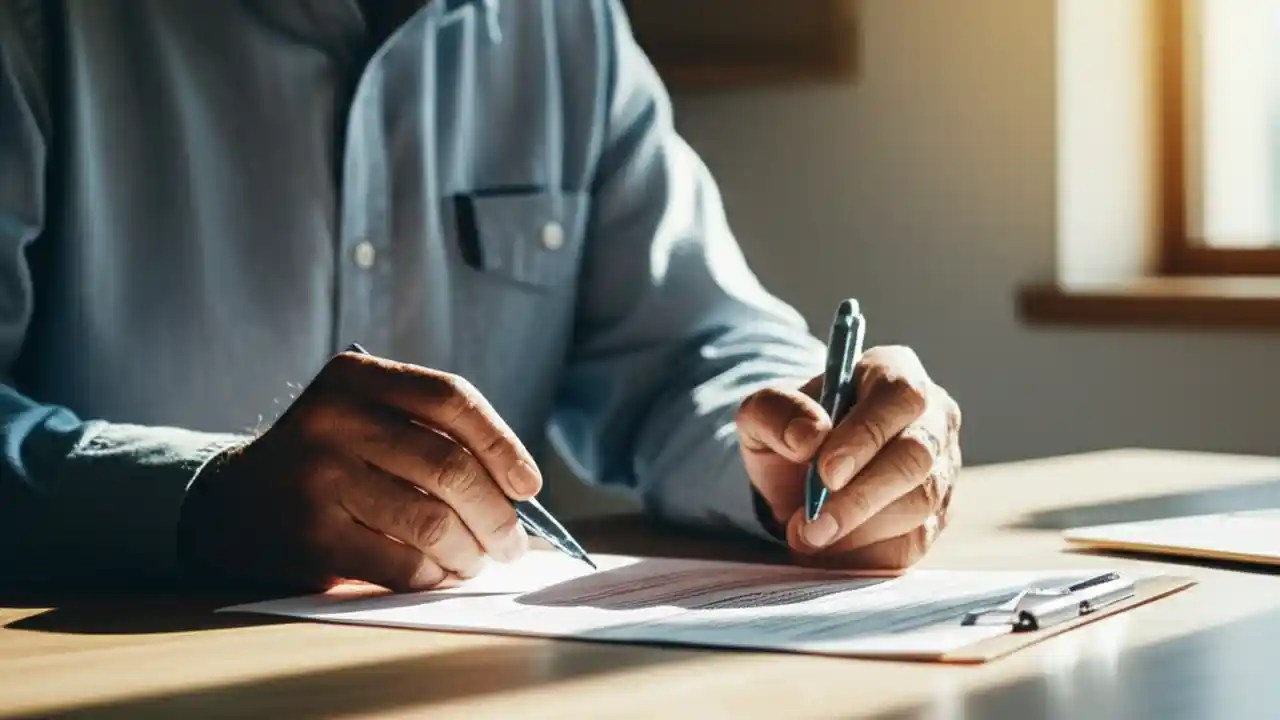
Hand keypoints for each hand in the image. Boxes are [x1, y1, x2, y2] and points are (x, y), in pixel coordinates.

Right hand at [179, 351, 539, 591]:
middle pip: (449, 466)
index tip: (528, 485)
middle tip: (510, 543)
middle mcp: (333, 418)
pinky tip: (437, 574)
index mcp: (355, 377)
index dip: (502, 443)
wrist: (231, 503)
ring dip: (469, 551)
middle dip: (495, 513)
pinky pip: (400, 563)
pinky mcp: (310, 536)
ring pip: (431, 520)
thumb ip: (429, 433)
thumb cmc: (326, 461)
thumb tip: (518, 489)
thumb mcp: (363, 417)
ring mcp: (318, 477)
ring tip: (476, 560)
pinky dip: (433, 575)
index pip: (451, 398)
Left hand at [736, 346, 960, 569]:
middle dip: (862, 494)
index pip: (900, 395)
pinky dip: (867, 549)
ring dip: (859, 526)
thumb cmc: (790, 434)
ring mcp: (941, 468)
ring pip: (920, 501)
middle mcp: (931, 417)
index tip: (826, 471)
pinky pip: (915, 538)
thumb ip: (776, 413)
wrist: (799, 481)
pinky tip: (832, 547)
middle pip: (918, 454)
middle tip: (813, 522)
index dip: (866, 434)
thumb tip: (809, 437)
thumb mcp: (763, 414)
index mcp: (894, 373)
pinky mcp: (937, 517)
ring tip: (809, 534)